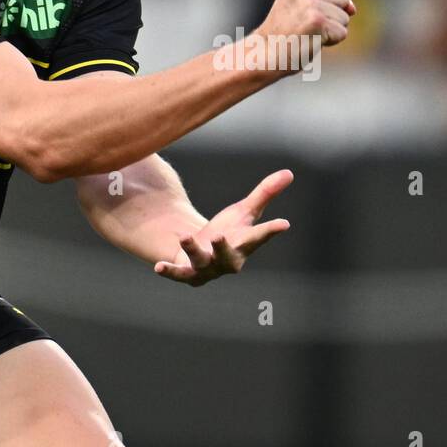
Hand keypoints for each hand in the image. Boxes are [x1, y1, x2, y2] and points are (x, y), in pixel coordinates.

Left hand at [154, 169, 293, 285]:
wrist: (207, 256)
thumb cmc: (230, 232)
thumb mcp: (245, 211)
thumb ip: (265, 194)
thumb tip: (289, 173)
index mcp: (245, 244)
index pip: (260, 235)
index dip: (271, 230)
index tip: (284, 224)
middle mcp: (228, 259)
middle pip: (228, 256)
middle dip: (223, 248)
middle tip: (220, 236)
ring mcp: (208, 268)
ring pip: (201, 261)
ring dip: (193, 250)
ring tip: (184, 236)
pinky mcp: (189, 273)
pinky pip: (179, 273)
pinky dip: (169, 271)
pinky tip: (158, 268)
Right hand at [254, 0, 356, 57]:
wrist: (266, 52)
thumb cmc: (287, 30)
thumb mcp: (305, 4)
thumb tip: (353, 9)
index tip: (310, 8)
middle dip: (333, 14)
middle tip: (307, 23)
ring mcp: (311, 3)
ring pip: (345, 17)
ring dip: (331, 29)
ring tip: (308, 32)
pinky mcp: (317, 22)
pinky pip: (342, 32)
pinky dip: (330, 41)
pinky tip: (311, 40)